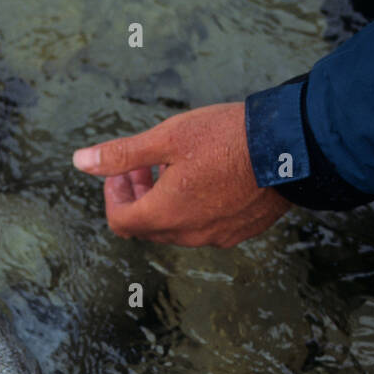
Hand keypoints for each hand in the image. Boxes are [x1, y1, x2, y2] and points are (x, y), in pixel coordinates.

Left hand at [72, 103, 289, 247]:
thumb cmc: (229, 137)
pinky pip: (204, 228)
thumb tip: (80, 162)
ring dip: (165, 203)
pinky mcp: (240, 232)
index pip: (119, 221)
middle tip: (145, 165)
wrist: (292, 148)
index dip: (113, 195)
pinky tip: (209, 178)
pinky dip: (194, 208)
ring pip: (175, 229)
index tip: (123, 170)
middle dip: (137, 197)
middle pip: (146, 227)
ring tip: (177, 168)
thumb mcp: (168, 137)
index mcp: (166, 214)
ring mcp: (217, 237)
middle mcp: (189, 234)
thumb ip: (123, 154)